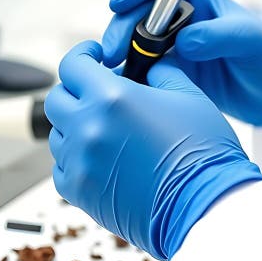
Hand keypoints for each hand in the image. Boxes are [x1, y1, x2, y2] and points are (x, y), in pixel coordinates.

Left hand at [45, 40, 261, 259]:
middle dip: (77, 89)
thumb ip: (160, 71)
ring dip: (76, 124)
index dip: (82, 54)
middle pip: (58, 98)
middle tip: (100, 92)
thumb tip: (148, 65)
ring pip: (58, 133)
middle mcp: (88, 128)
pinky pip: (62, 166)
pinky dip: (75, 157)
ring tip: (108, 128)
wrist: (204, 206)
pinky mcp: (80, 192)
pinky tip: (103, 155)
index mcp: (112, 98)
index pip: (73, 65)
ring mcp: (80, 162)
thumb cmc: (202, 152)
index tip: (94, 56)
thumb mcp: (188, 94)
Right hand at [102, 0, 261, 141]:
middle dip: (121, 26)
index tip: (121, 1)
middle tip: (112, 49)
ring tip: (113, 68)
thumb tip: (186, 40)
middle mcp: (180, 19)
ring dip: (119, 50)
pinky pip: (141, 68)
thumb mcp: (250, 40)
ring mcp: (172, 46)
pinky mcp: (169, 73)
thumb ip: (219, 35)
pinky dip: (128, 73)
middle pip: (138, 12)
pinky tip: (121, 82)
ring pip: (134, 41)